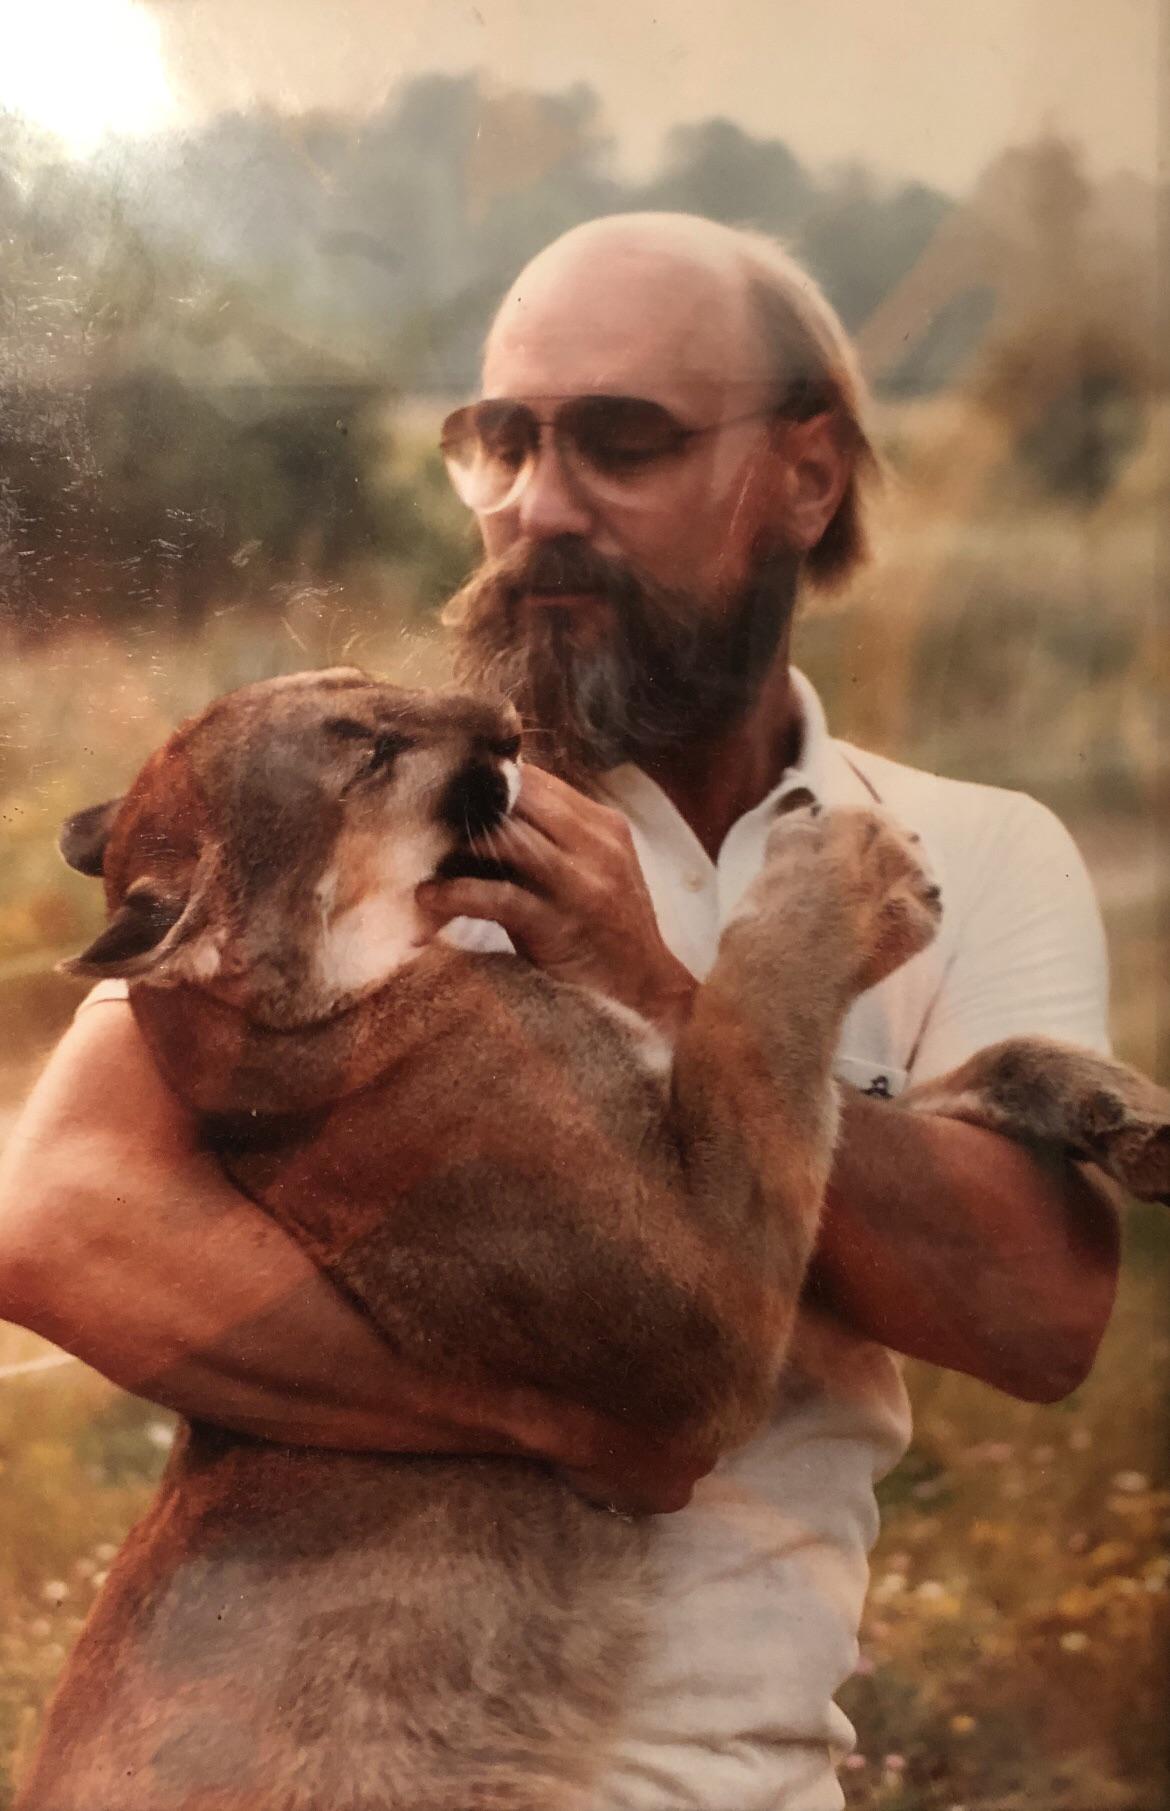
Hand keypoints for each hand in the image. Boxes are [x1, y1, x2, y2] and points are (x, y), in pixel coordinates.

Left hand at [418, 766, 696, 1034]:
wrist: (646, 994)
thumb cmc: (604, 932)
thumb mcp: (590, 871)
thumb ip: (553, 838)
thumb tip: (486, 811)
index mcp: (603, 825)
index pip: (535, 780)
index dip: (484, 780)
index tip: (443, 789)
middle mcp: (596, 845)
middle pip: (518, 798)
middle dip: (465, 803)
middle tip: (418, 813)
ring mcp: (579, 884)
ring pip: (506, 838)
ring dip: (455, 843)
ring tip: (418, 851)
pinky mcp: (558, 925)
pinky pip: (497, 896)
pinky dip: (455, 893)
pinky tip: (428, 897)